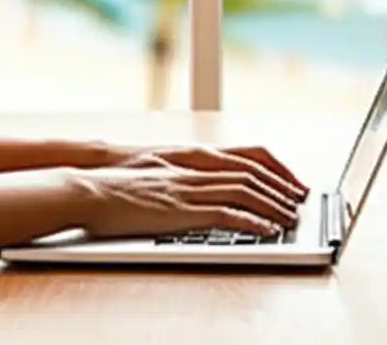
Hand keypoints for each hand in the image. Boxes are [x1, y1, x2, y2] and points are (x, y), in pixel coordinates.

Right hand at [67, 159, 299, 238]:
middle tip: (299, 201)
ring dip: (272, 205)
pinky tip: (265, 231)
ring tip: (289, 218)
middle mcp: (193, 168)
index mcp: (189, 157)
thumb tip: (190, 189)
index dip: (272, 169)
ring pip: (244, 191)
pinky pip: (226, 214)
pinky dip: (251, 221)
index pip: (244, 156)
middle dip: (280, 188)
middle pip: (251, 173)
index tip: (288, 182)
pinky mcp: (181, 210)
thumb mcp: (152, 171)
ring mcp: (188, 188)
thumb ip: (176, 176)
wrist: (87, 186)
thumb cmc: (112, 183)